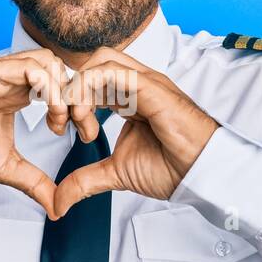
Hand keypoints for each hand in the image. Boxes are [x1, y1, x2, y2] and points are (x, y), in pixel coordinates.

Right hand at [0, 49, 73, 217]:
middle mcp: (13, 80)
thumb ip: (33, 181)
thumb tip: (56, 206)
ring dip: (64, 89)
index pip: (63, 88)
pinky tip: (48, 110)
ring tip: (61, 118)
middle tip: (80, 125)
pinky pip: (31, 66)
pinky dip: (48, 85)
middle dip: (78, 96)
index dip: (79, 109)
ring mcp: (3, 73)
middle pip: (62, 71)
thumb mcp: (6, 168)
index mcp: (19, 95)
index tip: (81, 135)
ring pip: (50, 62)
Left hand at [53, 47, 219, 219]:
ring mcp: (145, 82)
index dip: (70, 98)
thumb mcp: (116, 173)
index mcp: (129, 97)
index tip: (61, 128)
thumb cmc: (172, 168)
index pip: (90, 79)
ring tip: (76, 120)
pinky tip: (86, 115)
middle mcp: (137, 84)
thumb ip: (87, 179)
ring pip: (99, 62)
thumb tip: (60, 199)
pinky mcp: (151, 87)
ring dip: (78, 89)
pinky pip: (112, 72)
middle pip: (92, 63)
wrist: (201, 174)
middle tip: (62, 121)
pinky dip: (90, 88)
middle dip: (70, 88)